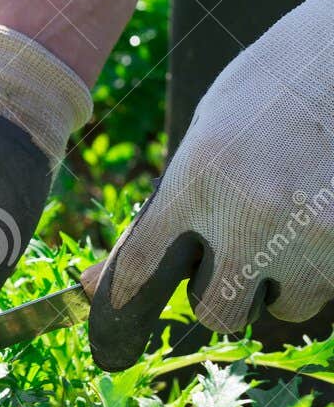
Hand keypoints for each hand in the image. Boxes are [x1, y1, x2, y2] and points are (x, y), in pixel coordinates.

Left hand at [89, 0, 333, 369]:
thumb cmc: (275, 88)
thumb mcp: (207, 135)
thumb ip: (165, 208)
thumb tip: (96, 283)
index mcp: (198, 178)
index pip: (142, 268)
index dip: (128, 296)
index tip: (118, 318)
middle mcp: (251, 212)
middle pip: (216, 312)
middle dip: (221, 295)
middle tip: (235, 259)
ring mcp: (313, 232)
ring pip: (287, 307)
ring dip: (285, 284)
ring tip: (294, 225)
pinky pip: (332, 289)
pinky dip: (327, 268)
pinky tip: (322, 218)